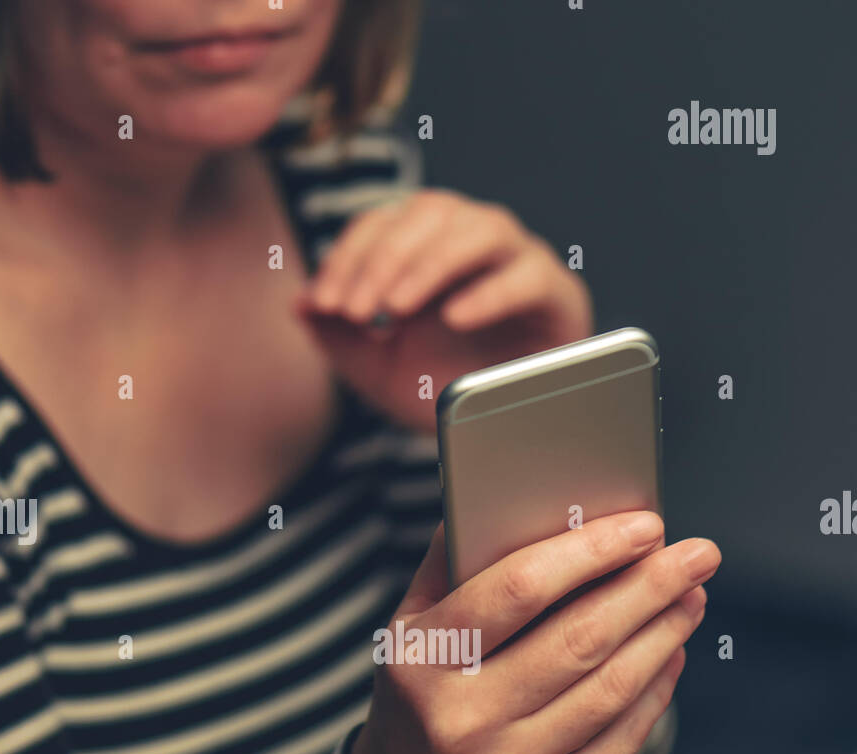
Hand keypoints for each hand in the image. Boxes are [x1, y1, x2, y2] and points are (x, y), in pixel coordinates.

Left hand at [293, 190, 593, 430]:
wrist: (505, 437)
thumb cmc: (445, 393)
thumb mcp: (379, 372)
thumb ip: (338, 337)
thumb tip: (298, 303)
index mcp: (429, 245)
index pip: (384, 223)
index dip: (348, 257)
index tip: (323, 305)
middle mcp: (476, 240)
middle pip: (430, 213)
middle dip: (383, 260)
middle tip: (355, 311)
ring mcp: (521, 260)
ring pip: (481, 229)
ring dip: (430, 264)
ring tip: (396, 309)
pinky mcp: (557, 295)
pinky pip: (528, 277)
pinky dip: (491, 293)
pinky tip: (455, 319)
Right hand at [351, 512, 720, 753]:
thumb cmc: (420, 699)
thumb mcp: (408, 630)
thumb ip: (451, 564)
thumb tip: (522, 497)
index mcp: (424, 660)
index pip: (519, 589)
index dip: (590, 551)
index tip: (645, 526)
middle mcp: (463, 718)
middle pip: (580, 638)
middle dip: (650, 588)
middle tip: (696, 555)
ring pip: (611, 688)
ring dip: (664, 635)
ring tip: (691, 597)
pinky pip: (621, 739)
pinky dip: (655, 692)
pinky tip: (671, 655)